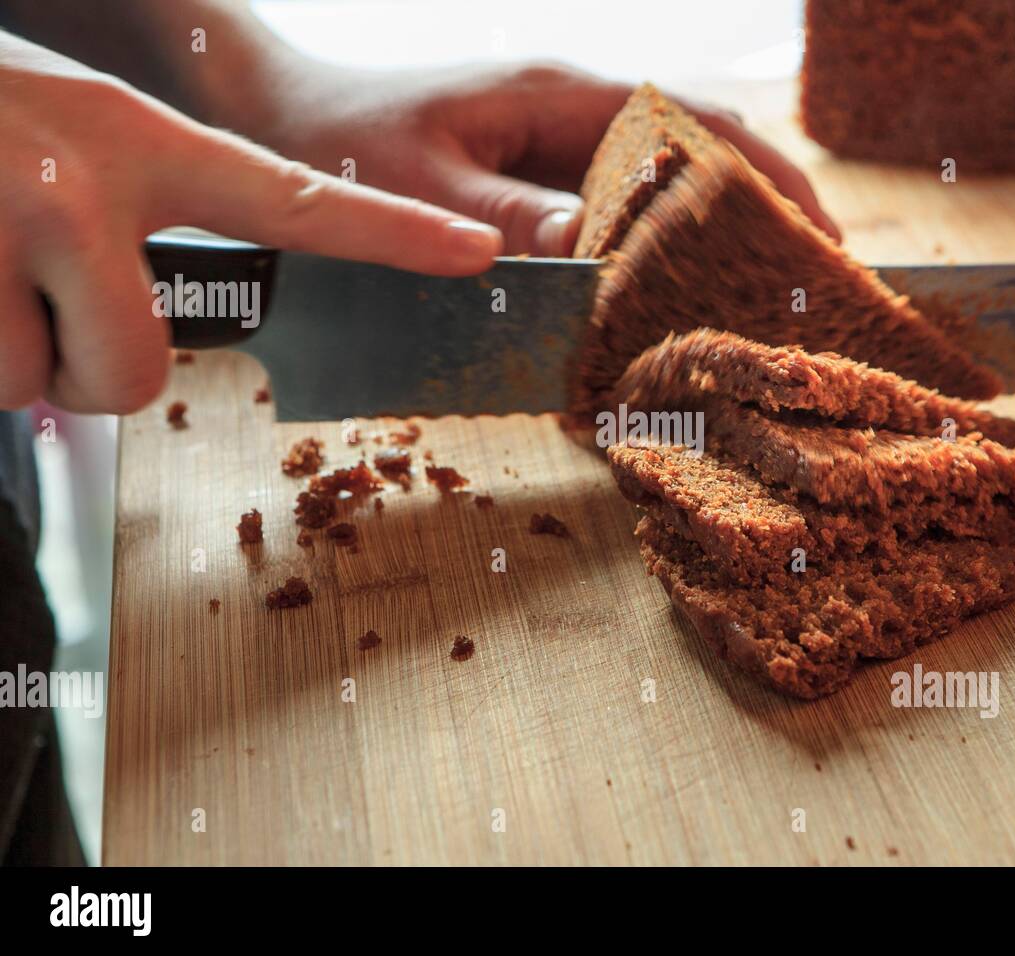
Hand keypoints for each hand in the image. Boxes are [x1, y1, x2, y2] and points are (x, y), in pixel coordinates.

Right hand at [0, 31, 502, 412]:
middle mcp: (80, 185)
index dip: (392, 235)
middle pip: (138, 376)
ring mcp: (1, 227)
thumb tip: (134, 360)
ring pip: (39, 389)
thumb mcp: (54, 144)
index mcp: (133, 142)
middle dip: (84, 370)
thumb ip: (124, 231)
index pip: (293, 199)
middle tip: (25, 300)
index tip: (479, 253)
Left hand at [234, 61, 842, 256]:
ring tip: (763, 291)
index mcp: (559, 95)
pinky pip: (621, 206)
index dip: (767, 174)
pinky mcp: (541, 176)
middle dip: (764, 205)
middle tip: (812, 278)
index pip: (695, 123)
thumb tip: (588, 251)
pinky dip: (659, 245)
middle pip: (701, 148)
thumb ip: (502, 218)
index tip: (818, 232)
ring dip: (718, 228)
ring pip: (667, 180)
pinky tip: (675, 289)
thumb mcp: (415, 186)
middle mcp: (572, 111)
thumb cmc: (340, 140)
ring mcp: (560, 143)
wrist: (283, 114)